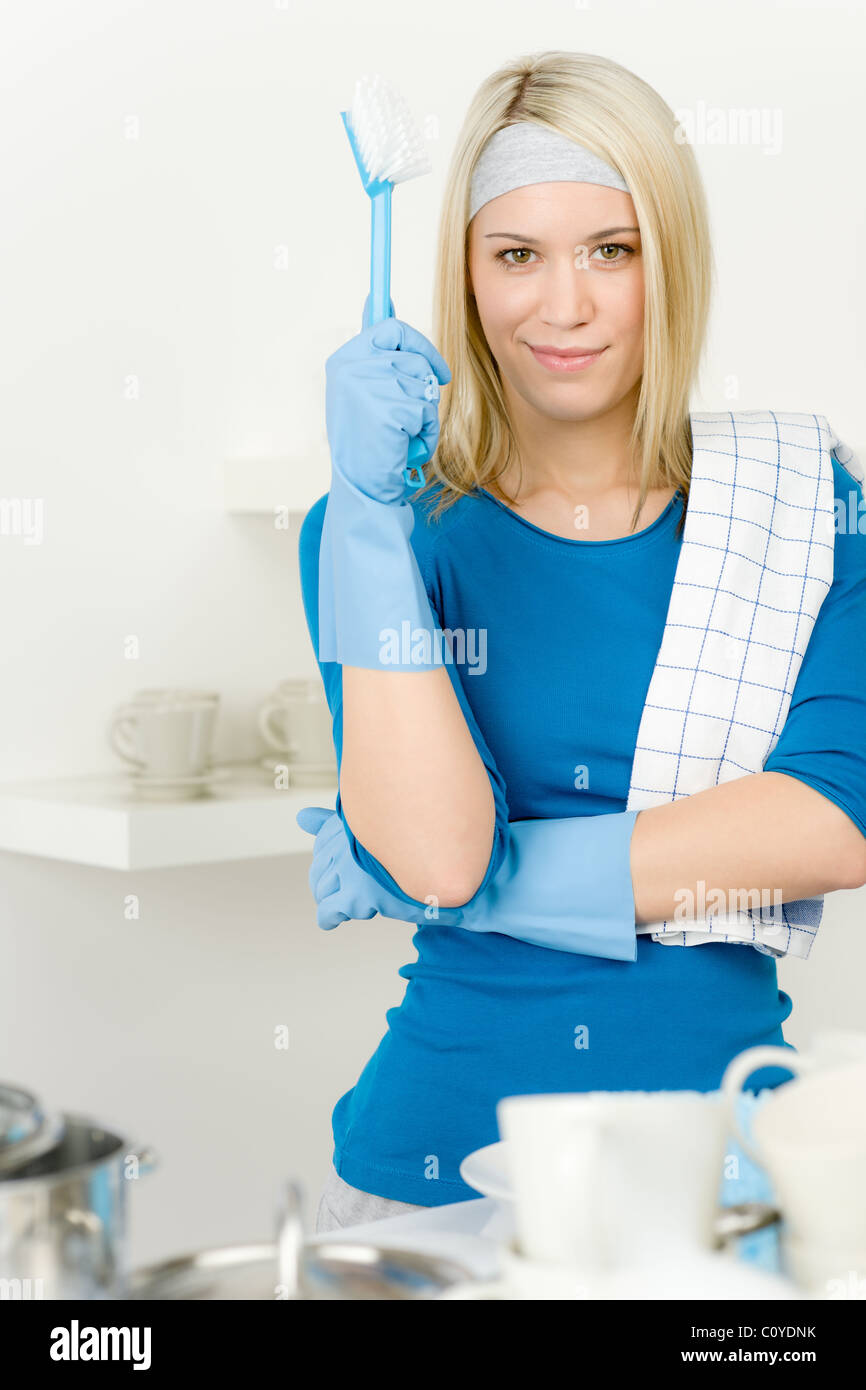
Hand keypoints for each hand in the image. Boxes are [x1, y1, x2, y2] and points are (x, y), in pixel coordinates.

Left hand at [296, 806, 462, 930]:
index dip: (330, 852)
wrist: (452, 864)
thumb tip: (300, 817)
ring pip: (323, 887)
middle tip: (343, 885)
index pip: (324, 839)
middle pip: (321, 866)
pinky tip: (331, 920)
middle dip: (326, 877)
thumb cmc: (423, 841)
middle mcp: (348, 842)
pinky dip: (328, 917)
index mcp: (354, 822)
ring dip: (330, 895)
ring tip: (346, 899)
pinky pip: (330, 910)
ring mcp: (352, 868)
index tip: (339, 858)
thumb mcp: (376, 824)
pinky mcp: (359, 894)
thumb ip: (335, 821)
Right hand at [325, 317, 450, 504]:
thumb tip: (379, 297)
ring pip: (425, 385)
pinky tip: (404, 446)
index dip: (419, 346)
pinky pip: (427, 410)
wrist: (360, 485)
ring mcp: (371, 386)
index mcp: (344, 359)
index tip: (437, 369)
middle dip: (423, 390)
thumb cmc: (364, 441)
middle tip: (409, 419)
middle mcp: (353, 367)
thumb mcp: (360, 389)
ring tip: (400, 435)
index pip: (391, 329)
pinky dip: (424, 431)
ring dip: (423, 414)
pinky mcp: (390, 408)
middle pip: (415, 359)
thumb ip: (372, 349)